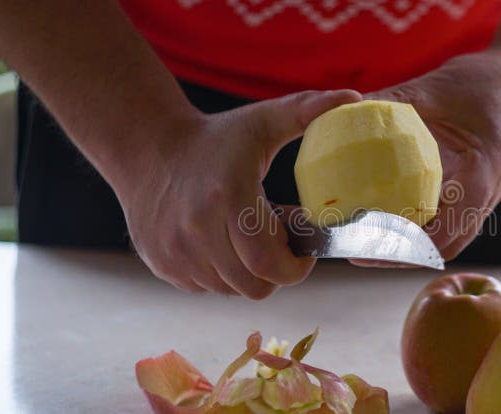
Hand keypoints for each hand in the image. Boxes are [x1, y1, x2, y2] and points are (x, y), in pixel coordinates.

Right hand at [112, 90, 360, 297]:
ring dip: (249, 271)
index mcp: (227, 196)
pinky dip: (223, 273)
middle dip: (278, 270)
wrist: (147, 148)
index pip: (268, 262)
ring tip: (248, 235)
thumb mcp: (262, 120)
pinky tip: (222, 241)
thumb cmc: (216, 138)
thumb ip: (307, 110)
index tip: (304, 247)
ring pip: (232, 290)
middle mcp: (196, 230)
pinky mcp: (162, 264)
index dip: (296, 265)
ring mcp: (174, 252)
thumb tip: (353, 97)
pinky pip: (207, 288)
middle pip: (255, 285)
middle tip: (279, 239)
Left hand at [364, 51, 500, 260]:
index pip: (446, 233)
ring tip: (360, 242)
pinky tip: (376, 215)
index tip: (369, 248)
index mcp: (481, 177)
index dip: (407, 248)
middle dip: (399, 254)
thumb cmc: (485, 82)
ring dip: (404, 244)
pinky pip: (438, 216)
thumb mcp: (437, 87)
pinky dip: (409, 223)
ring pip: (440, 237)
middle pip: (441, 245)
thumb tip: (345, 109)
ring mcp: (476, 197)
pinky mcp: (466, 190)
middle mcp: (481, 196)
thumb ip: (395, 101)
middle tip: (355, 251)